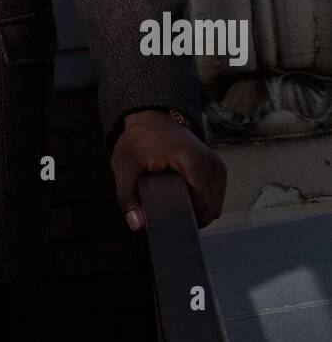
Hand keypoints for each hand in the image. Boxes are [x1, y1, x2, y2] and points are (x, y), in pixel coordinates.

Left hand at [111, 109, 226, 231]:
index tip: (172, 222)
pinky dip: (205, 200)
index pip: (202, 205)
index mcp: (191, 160)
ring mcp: (215, 162)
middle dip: (193, 216)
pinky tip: (188, 199)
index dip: (188, 219)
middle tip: (171, 214)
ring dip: (201, 209)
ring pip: (216, 203)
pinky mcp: (216, 164)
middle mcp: (208, 160)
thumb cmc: (138, 140)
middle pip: (211, 207)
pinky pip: (217, 193)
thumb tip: (136, 223)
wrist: (150, 118)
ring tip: (178, 205)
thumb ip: (127, 195)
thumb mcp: (124, 165)